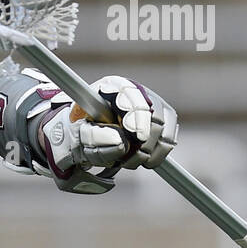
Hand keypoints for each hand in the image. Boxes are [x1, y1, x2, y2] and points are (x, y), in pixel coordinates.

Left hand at [35, 76, 178, 192]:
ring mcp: (150, 106)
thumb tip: (120, 142)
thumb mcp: (76, 133)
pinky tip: (144, 161)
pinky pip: (170, 139)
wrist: (82, 135)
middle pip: (153, 114)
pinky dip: (159, 154)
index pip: (131, 94)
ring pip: (163, 129)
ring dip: (149, 151)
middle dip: (143, 141)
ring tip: (127, 161)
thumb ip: (94, 137)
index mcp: (110, 87)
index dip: (137, 116)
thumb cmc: (77, 132)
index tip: (136, 137)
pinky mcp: (161, 121)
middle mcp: (133, 93)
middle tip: (127, 158)